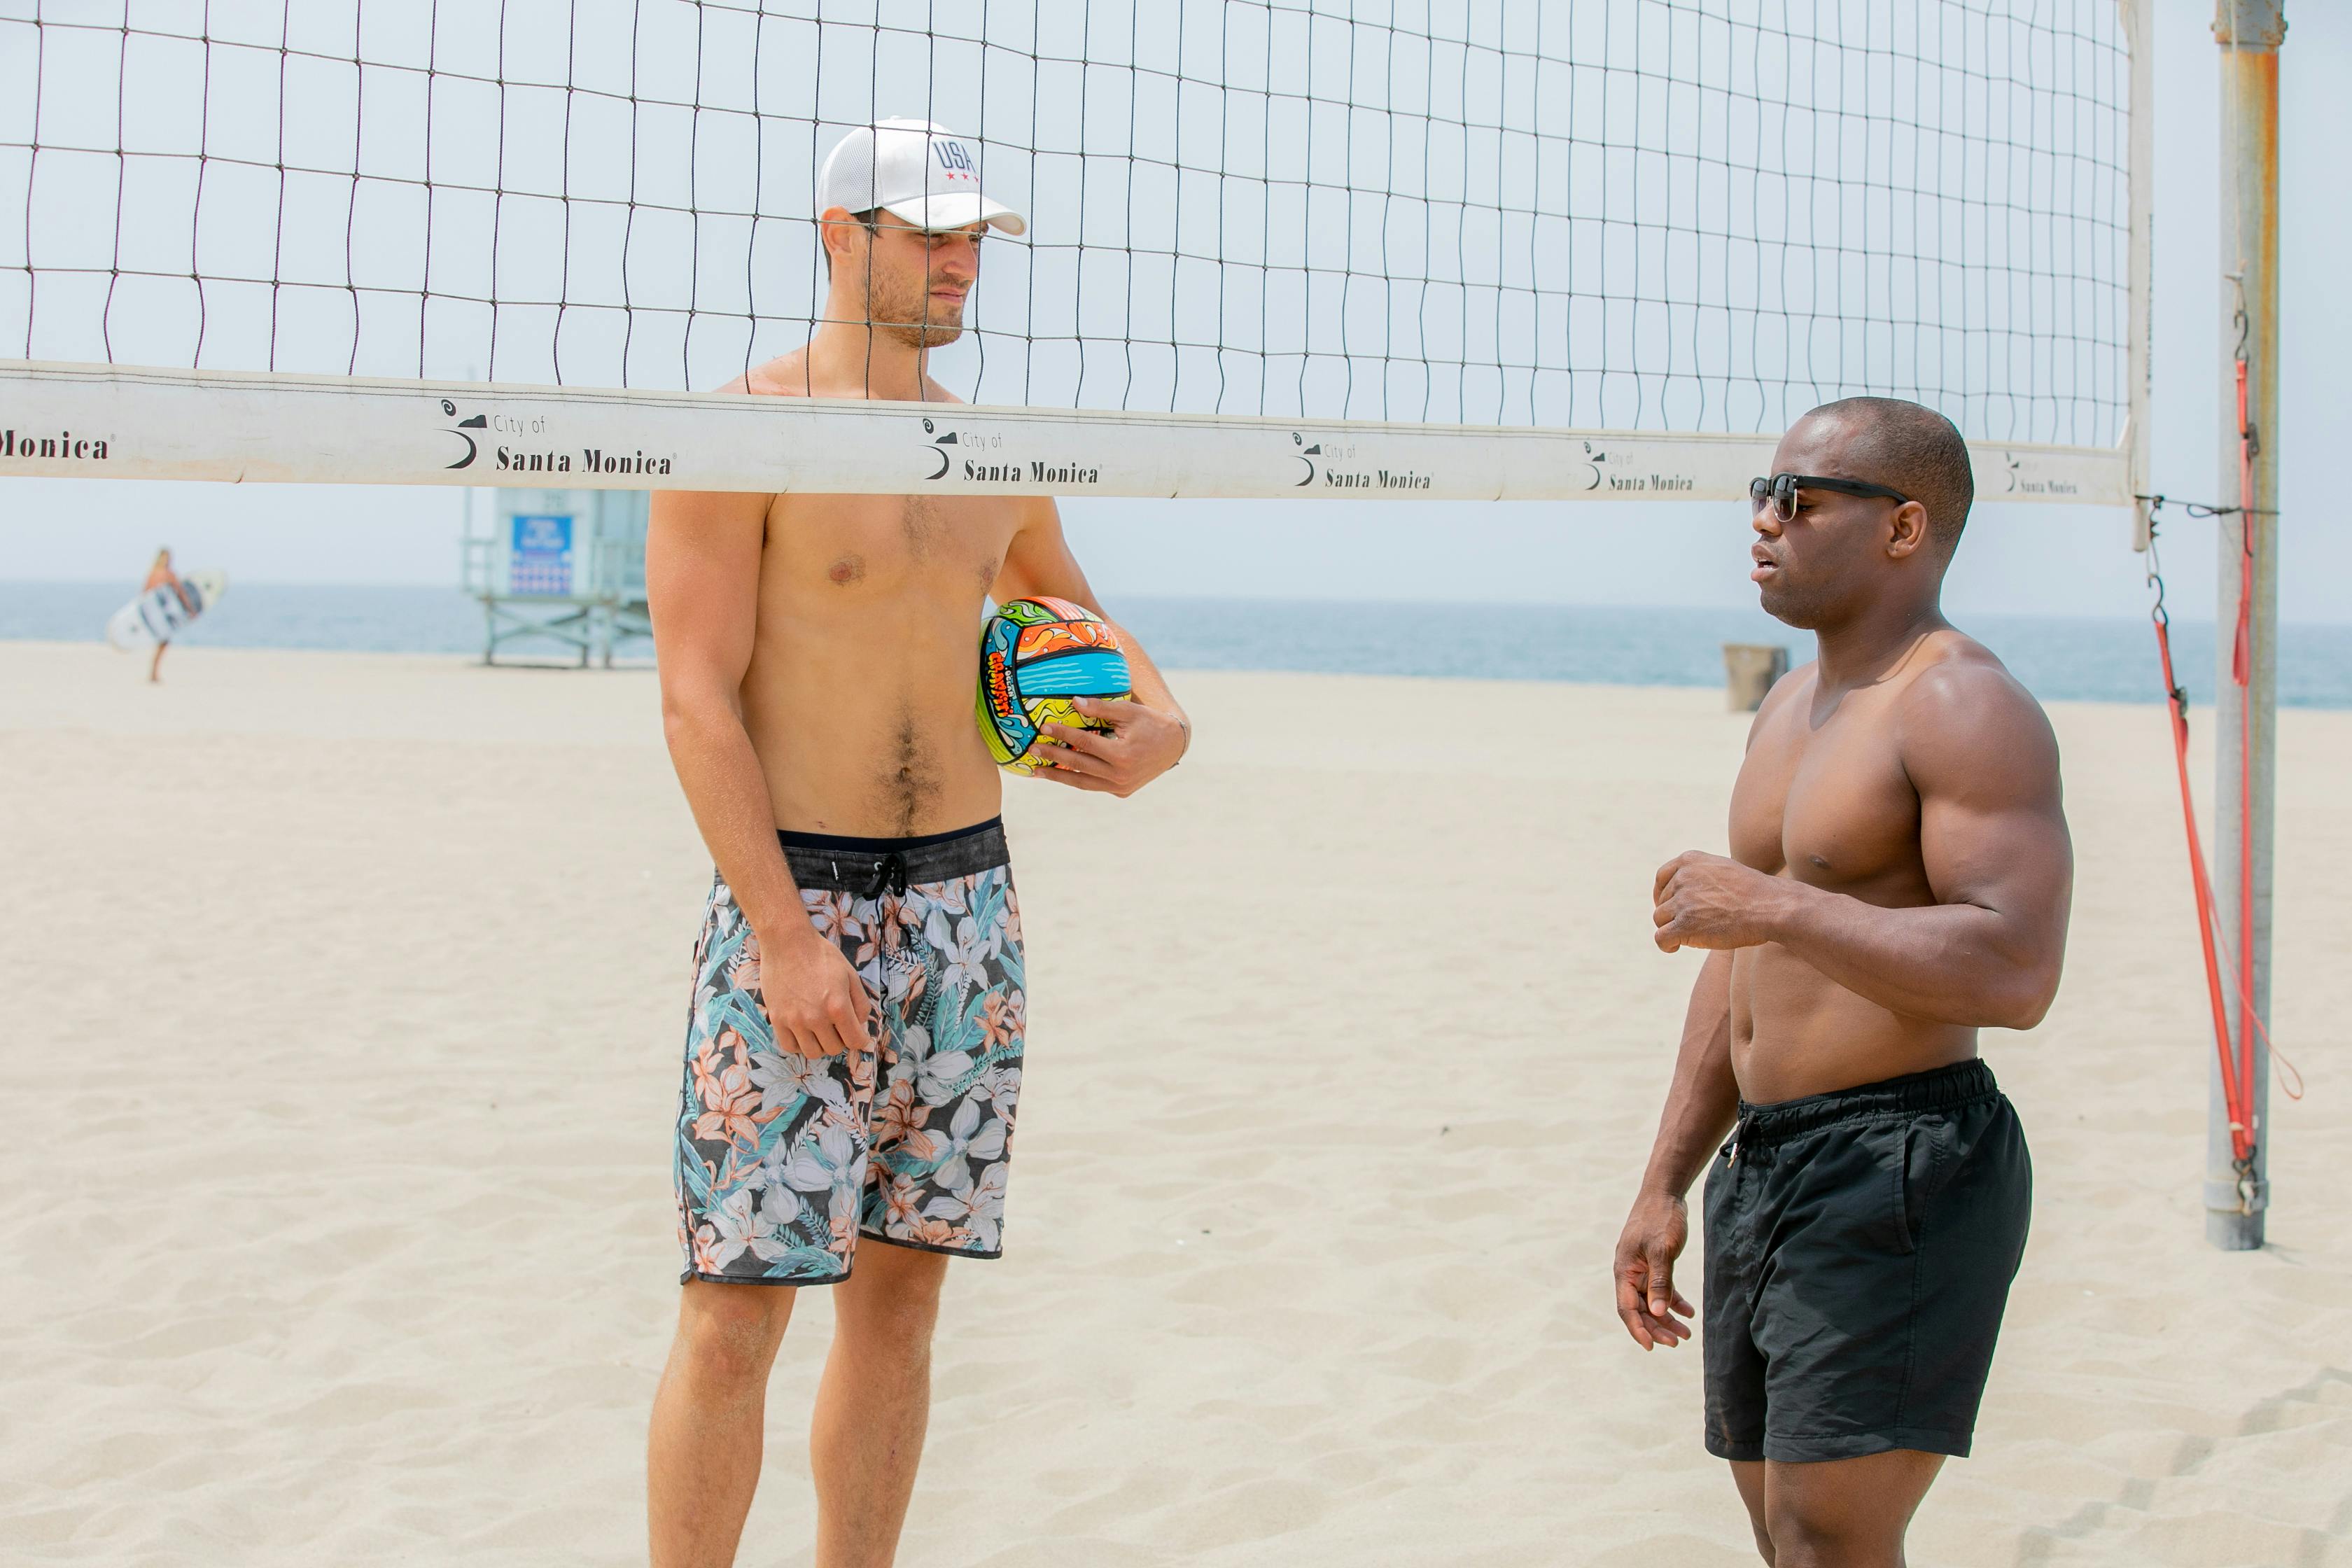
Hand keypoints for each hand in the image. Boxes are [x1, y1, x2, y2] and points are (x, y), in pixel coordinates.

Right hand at [752, 923, 874, 1057]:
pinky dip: (799, 1045)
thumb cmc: (821, 955)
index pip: (854, 1041)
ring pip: (812, 1053)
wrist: (787, 942)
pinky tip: (804, 1032)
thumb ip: (860, 1003)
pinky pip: (789, 1047)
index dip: (860, 1041)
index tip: (858, 1036)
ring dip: (820, 1045)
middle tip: (838, 1027)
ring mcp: (794, 1020)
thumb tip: (861, 1026)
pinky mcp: (777, 1019)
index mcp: (838, 1006)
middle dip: (841, 1040)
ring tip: (821, 1030)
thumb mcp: (850, 975)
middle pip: (834, 1049)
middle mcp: (816, 1017)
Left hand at [1031, 696, 1187, 796]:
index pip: (1085, 743)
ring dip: (1058, 777)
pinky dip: (1076, 779)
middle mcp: (1120, 776)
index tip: (1044, 727)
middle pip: (1079, 765)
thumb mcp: (1128, 711)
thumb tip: (1073, 702)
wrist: (1174, 745)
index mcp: (1122, 755)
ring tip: (1037, 771)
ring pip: (1083, 783)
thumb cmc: (1150, 723)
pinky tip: (1059, 774)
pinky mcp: (1121, 792)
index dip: (1063, 734)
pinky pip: (1093, 785)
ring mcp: (1120, 787)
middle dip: (1053, 757)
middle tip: (1032, 750)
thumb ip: (1101, 708)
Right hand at [1613, 1190, 1695, 1350]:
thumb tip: (1657, 1312)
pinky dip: (1673, 1301)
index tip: (1652, 1347)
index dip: (1638, 1329)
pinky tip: (1689, 1311)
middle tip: (1678, 1342)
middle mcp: (1630, 1272)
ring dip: (1667, 1317)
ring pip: (1651, 1301)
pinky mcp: (1654, 1263)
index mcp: (1624, 1270)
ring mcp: (1641, 1268)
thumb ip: (1660, 1282)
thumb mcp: (1662, 1250)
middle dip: (1657, 1327)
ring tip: (1687, 1333)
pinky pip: (1661, 1288)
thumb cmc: (1661, 1218)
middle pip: (1639, 1308)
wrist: (1665, 1193)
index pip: (1626, 1308)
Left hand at [1652, 851, 1794, 952]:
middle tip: (1693, 925)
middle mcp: (1682, 878)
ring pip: (1660, 919)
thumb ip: (1700, 874)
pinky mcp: (1684, 925)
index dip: (1662, 895)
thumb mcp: (1723, 869)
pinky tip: (1675, 948)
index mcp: (1690, 861)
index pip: (1662, 877)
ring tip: (1690, 937)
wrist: (1771, 908)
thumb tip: (1684, 889)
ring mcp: (1682, 901)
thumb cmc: (1755, 893)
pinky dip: (1666, 945)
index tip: (1669, 907)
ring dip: (1672, 929)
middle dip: (1673, 914)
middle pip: (1662, 902)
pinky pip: (1661, 938)